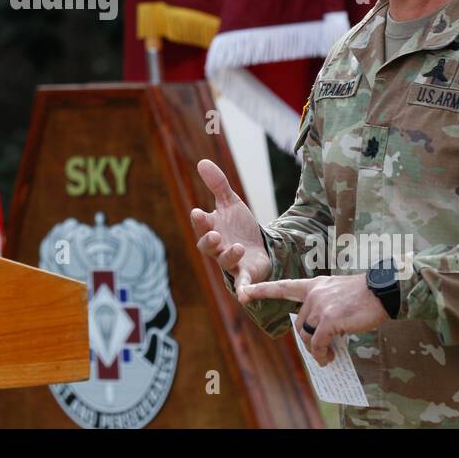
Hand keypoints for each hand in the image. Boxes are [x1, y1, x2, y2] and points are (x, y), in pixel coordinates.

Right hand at [191, 159, 271, 295]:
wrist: (260, 247)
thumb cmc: (240, 226)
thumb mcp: (231, 202)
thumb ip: (217, 184)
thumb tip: (201, 162)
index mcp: (213, 228)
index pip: (202, 224)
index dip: (200, 220)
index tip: (198, 213)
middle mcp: (218, 247)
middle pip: (207, 246)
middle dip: (209, 240)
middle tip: (214, 234)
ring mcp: (231, 262)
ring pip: (224, 262)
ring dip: (229, 256)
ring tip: (237, 247)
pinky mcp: (246, 275)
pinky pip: (242, 284)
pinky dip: (243, 290)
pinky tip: (244, 296)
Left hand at [238, 275, 389, 365]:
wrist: (382, 291)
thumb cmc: (364, 296)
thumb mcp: (338, 294)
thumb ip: (324, 307)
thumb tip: (318, 334)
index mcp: (313, 285)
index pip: (283, 287)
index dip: (262, 290)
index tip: (243, 292)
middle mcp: (313, 294)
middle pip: (299, 323)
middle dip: (308, 340)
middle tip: (322, 351)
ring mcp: (320, 306)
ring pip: (307, 335)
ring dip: (315, 350)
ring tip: (328, 356)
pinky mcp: (329, 320)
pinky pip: (318, 343)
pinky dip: (322, 354)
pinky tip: (330, 358)